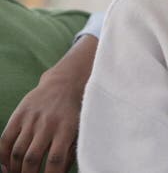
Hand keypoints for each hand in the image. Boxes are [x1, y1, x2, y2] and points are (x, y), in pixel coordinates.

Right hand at [0, 36, 97, 172]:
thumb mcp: (80, 130)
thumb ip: (70, 151)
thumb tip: (59, 172)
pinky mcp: (19, 115)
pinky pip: (5, 139)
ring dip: (15, 169)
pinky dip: (2, 155)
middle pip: (32, 158)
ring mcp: (32, 119)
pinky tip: (6, 165)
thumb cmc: (75, 112)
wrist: (65, 84)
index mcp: (67, 129)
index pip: (56, 159)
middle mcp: (48, 124)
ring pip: (18, 151)